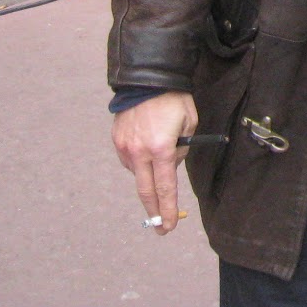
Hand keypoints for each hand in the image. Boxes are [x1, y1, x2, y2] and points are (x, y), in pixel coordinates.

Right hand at [112, 91, 197, 234]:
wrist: (147, 79)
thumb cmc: (174, 100)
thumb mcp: (189, 123)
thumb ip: (182, 149)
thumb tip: (173, 165)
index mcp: (161, 148)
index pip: (165, 188)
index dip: (168, 210)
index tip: (169, 226)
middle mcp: (140, 152)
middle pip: (146, 191)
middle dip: (155, 212)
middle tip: (161, 227)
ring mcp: (125, 147)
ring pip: (138, 173)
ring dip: (149, 174)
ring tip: (160, 151)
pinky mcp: (117, 141)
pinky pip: (129, 160)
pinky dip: (140, 160)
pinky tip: (147, 145)